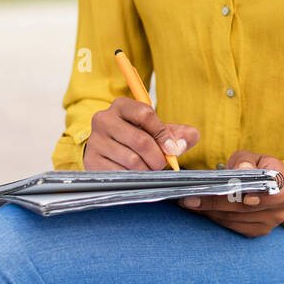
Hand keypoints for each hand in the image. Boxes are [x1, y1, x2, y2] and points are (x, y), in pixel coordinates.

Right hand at [82, 97, 198, 170]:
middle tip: (161, 164)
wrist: (108, 152)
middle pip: (140, 140)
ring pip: (131, 160)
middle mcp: (104, 119)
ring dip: (146, 170)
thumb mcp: (156, 132)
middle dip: (157, 157)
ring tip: (147, 169)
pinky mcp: (92, 160)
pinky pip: (120, 174)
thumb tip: (191, 137)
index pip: (145, 114)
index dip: (163, 134)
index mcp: (121, 105)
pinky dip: (132, 178)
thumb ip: (178, 133)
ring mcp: (95, 140)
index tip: (172, 149)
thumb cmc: (135, 138)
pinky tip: (133, 175)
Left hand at [179, 150, 283, 237]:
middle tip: (189, 198)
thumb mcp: (255, 157)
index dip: (246, 194)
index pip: (265, 194)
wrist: (272, 185)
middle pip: (242, 208)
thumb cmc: (261, 168)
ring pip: (233, 219)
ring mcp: (268, 224)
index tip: (225, 191)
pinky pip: (232, 226)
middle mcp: (279, 211)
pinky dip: (215, 217)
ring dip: (210, 211)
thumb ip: (247, 160)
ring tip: (190, 202)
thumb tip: (243, 169)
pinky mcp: (257, 232)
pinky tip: (201, 209)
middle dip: (213, 201)